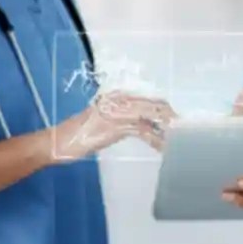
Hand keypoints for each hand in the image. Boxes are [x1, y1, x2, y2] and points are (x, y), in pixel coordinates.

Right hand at [49, 91, 174, 160]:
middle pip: (153, 104)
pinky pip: (142, 130)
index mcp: (115, 97)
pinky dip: (156, 138)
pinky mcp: (115, 126)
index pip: (147, 99)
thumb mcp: (103, 126)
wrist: (57, 142)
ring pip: (150, 114)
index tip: (177, 119)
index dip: (164, 108)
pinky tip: (164, 146)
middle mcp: (117, 100)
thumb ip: (121, 122)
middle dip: (170, 116)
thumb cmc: (77, 136)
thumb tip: (142, 126)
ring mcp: (116, 111)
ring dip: (167, 126)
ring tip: (180, 136)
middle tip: (184, 128)